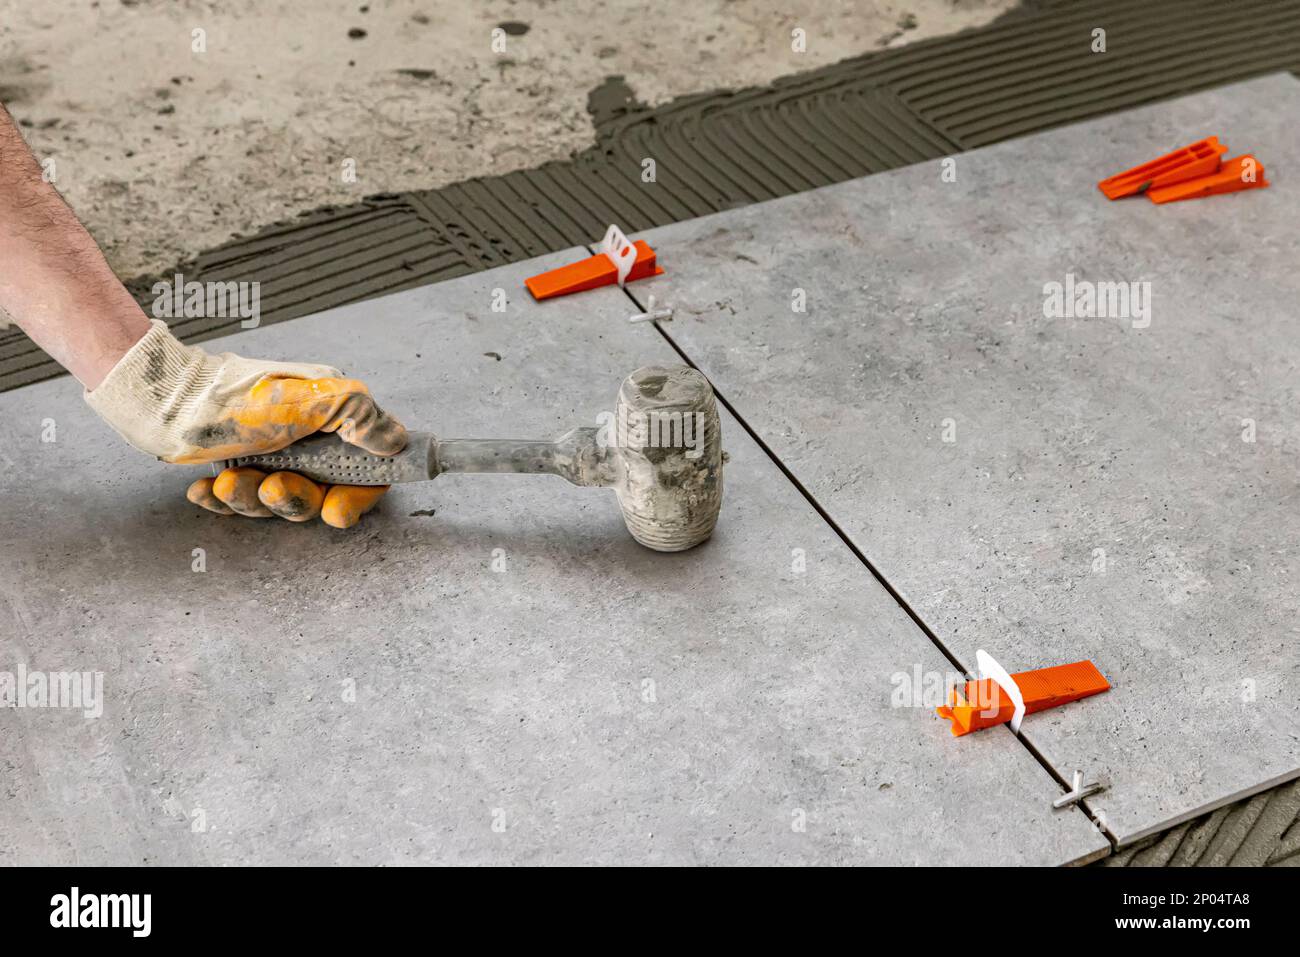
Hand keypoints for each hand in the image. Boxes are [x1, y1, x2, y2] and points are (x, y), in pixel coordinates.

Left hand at [86, 321, 407, 527]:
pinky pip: (236, 501)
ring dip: (253, 500)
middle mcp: (304, 440)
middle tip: (272, 486)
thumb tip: (398, 440)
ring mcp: (267, 455)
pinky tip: (204, 492)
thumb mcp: (309, 400)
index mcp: (331, 420)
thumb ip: (360, 418)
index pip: (365, 470)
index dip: (357, 497)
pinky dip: (221, 501)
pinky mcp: (231, 466)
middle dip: (295, 499)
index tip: (337, 509)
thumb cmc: (237, 396)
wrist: (164, 392)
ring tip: (230, 482)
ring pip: (275, 502)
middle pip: (319, 494)